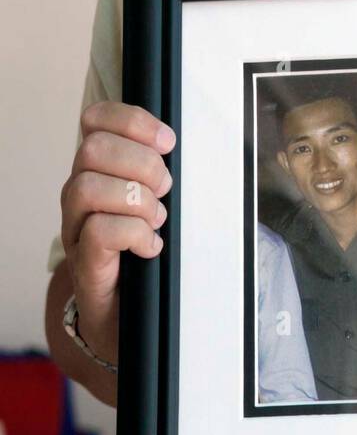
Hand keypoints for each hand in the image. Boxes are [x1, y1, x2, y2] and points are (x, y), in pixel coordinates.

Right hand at [60, 102, 174, 363]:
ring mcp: (76, 228)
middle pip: (93, 148)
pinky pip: (100, 230)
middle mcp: (79, 193)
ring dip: (136, 199)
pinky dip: (135, 234)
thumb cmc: (145, 249)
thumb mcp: (157, 200)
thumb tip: (202, 144)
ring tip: (158, 219)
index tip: (169, 141)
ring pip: (88, 186)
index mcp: (99, 168)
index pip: (96, 119)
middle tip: (166, 188)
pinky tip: (152, 246)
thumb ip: (165, 170)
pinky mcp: (84, 262)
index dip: (133, 120)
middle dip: (141, 162)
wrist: (127, 315)